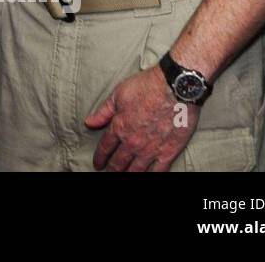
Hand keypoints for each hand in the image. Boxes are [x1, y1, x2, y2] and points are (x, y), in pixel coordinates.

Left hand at [84, 66, 198, 171]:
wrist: (175, 88)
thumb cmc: (146, 87)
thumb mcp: (118, 94)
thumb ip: (103, 112)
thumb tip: (89, 122)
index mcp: (119, 127)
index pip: (105, 147)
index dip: (100, 157)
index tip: (97, 164)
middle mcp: (133, 142)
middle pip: (119, 162)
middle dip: (112, 169)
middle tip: (109, 172)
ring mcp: (151, 149)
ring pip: (136, 170)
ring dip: (129, 174)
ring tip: (124, 176)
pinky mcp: (169, 152)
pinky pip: (158, 171)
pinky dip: (151, 176)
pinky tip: (147, 176)